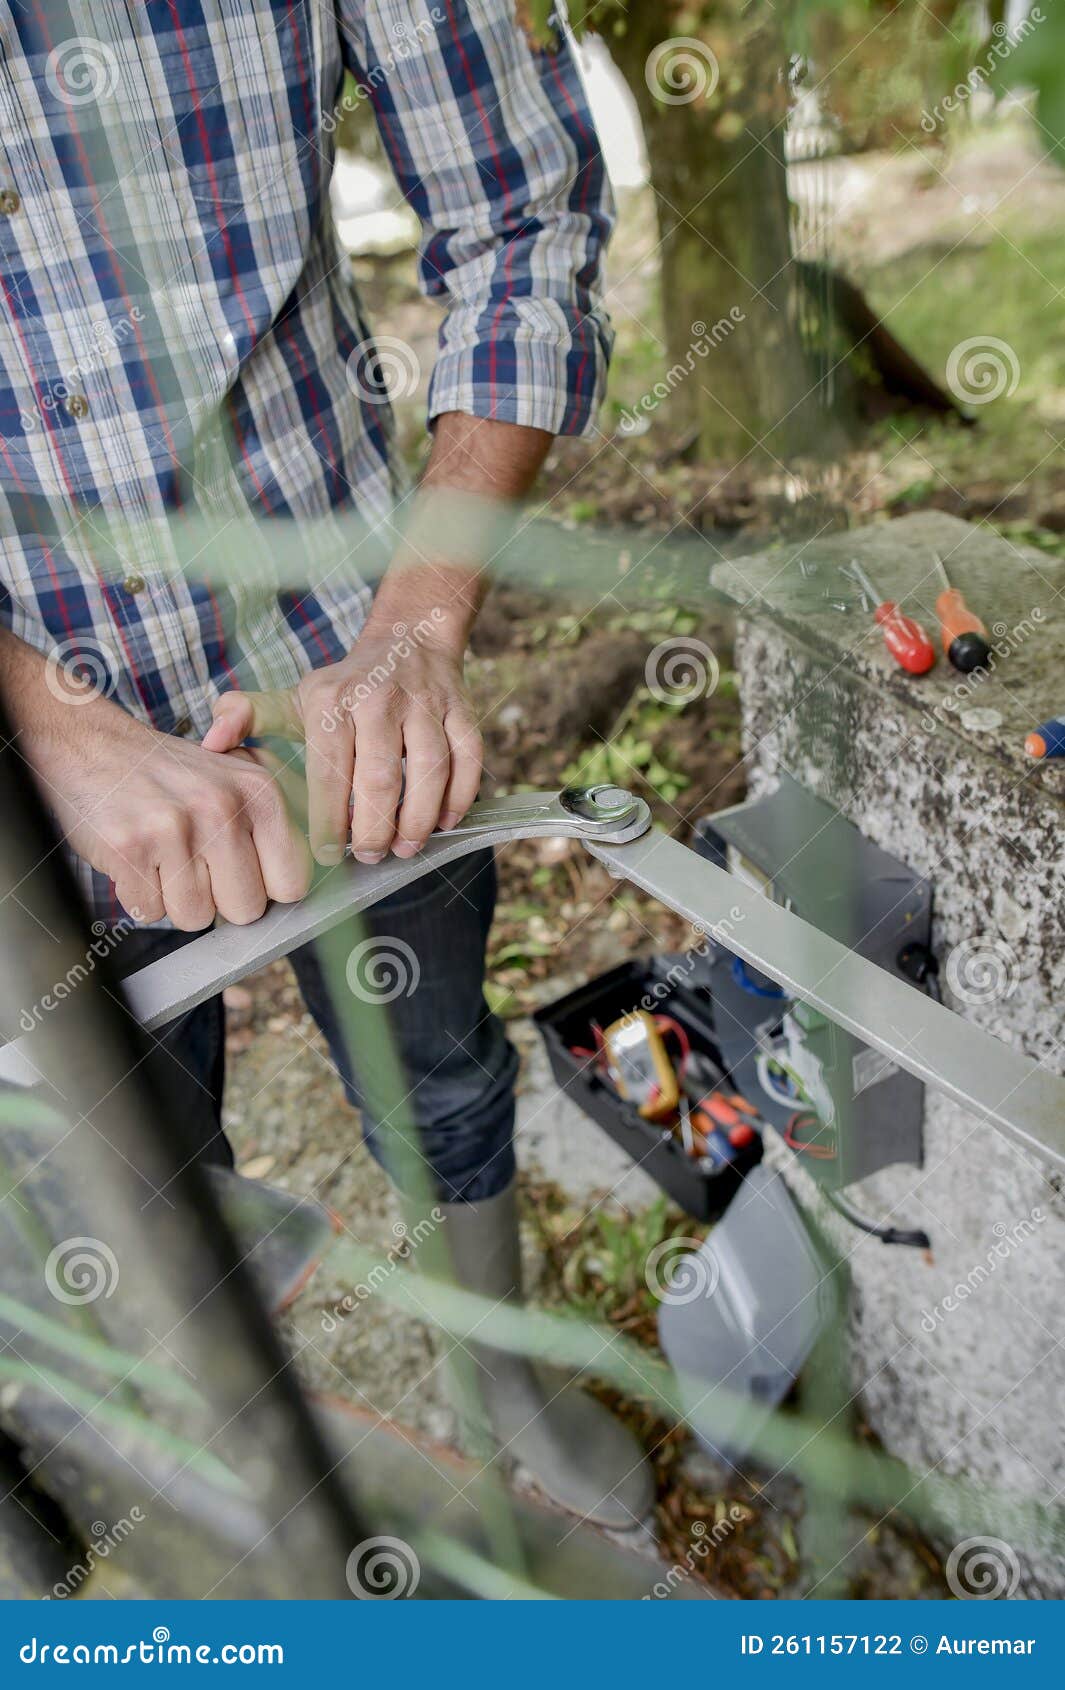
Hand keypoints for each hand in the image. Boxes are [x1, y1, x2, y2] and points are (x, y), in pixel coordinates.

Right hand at [30, 694, 311, 928]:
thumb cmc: (167, 775)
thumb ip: (270, 826)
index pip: (291, 885)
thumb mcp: (234, 777)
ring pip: (196, 917)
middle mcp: (223, 806)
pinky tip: (135, 858)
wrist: (90, 743)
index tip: (240, 873)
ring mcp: (175, 827)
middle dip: (218, 899)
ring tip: (161, 856)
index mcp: (260, 791)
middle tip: (192, 862)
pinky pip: (150, 912)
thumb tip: (294, 891)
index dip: (263, 888)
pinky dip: (139, 896)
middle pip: (246, 909)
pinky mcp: (129, 847)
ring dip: (175, 898)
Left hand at [202, 617, 482, 865]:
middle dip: (375, 828)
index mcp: (332, 701)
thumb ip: (250, 718)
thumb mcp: (296, 698)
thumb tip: (208, 742)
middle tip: (370, 856)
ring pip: (429, 770)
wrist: (409, 641)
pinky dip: (459, 796)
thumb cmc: (346, 688)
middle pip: (380, 777)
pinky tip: (443, 823)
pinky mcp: (462, 712)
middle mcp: (379, 699)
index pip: (328, 772)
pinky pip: (468, 760)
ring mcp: (425, 705)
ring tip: (405, 847)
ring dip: (418, 819)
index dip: (329, 821)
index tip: (326, 854)